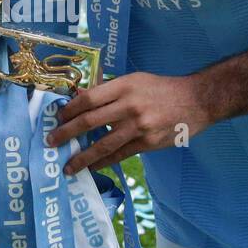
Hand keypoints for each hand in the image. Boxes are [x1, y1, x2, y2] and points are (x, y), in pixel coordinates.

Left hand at [46, 72, 212, 175]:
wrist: (197, 100)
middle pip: (90, 121)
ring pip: (103, 144)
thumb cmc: (162, 88)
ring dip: (82, 157)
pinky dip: (103, 162)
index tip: (57, 118)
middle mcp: (129, 105)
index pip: (88, 98)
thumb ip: (110, 90)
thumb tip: (80, 99)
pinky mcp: (148, 143)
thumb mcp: (135, 80)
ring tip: (67, 166)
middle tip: (51, 142)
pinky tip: (92, 167)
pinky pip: (120, 155)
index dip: (69, 110)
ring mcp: (139, 126)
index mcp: (124, 86)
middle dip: (66, 133)